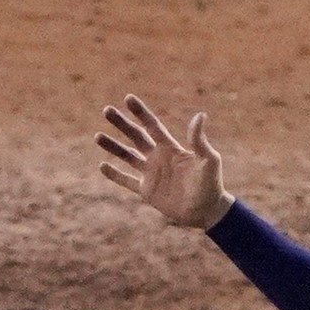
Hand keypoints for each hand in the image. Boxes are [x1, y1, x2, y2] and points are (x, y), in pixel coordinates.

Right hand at [96, 94, 233, 229]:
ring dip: (113, 146)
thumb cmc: (212, 185)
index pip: (153, 126)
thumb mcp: (208, 160)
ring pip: (127, 156)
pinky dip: (114, 174)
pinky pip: (126, 180)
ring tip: (98, 136)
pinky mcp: (146, 190)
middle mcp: (158, 158)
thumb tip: (200, 115)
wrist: (208, 211)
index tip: (128, 98)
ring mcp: (151, 174)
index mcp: (171, 148)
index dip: (141, 112)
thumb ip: (199, 140)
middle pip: (136, 136)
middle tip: (107, 110)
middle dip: (122, 124)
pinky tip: (102, 166)